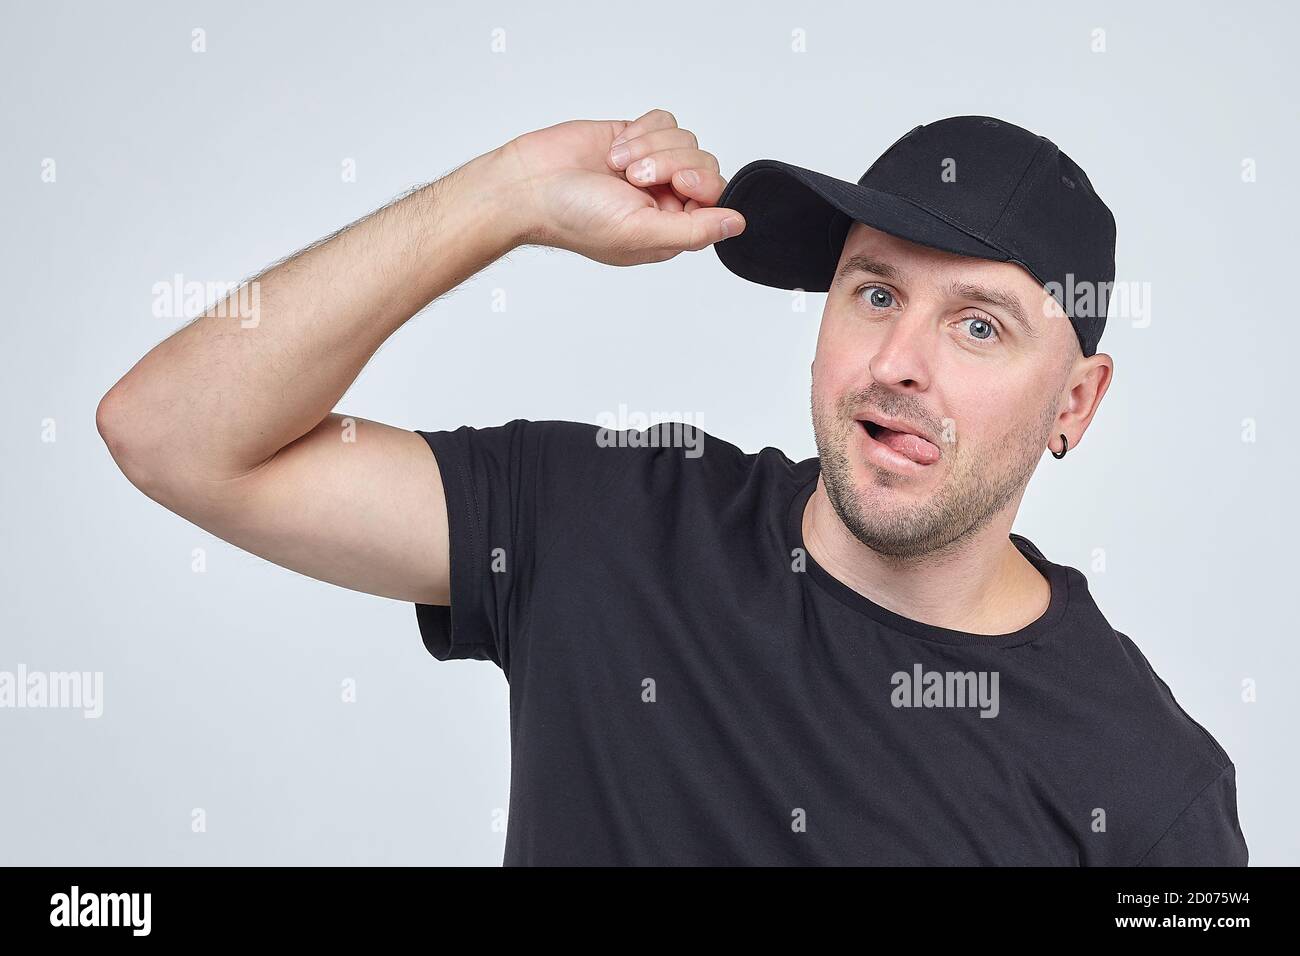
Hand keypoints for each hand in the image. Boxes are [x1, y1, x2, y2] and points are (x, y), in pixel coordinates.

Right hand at [497, 108, 746, 265]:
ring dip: (648, 148)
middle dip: (670, 163)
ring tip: (616, 166)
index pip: (715, 198)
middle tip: (635, 177)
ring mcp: (650, 165)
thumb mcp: (640, 232)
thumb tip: (736, 225)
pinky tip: (615, 150)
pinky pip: (663, 120)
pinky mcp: (634, 138)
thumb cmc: (574, 218)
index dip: (701, 184)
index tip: (677, 183)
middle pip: (704, 163)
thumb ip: (694, 230)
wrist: (528, 184)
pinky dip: (640, 131)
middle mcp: (664, 198)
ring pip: (684, 138)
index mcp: (670, 229)